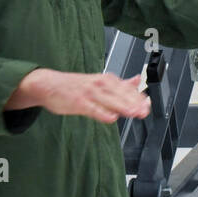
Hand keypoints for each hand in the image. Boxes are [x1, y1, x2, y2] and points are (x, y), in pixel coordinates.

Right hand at [7, 69, 149, 123]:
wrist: (49, 84)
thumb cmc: (75, 85)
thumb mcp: (100, 80)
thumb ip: (120, 83)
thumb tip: (138, 80)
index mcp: (107, 80)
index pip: (127, 89)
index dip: (139, 98)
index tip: (148, 105)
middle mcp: (100, 84)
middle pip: (121, 94)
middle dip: (134, 103)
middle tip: (145, 111)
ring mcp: (89, 93)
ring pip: (110, 100)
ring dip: (123, 106)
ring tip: (135, 112)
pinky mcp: (79, 102)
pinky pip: (93, 109)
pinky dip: (103, 113)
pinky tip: (111, 117)